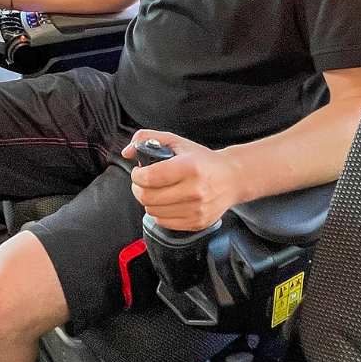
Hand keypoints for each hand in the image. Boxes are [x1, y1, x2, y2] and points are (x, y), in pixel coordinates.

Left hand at [123, 130, 241, 231]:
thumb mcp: (177, 142)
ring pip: (153, 211)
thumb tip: (128, 152)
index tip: (139, 172)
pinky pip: (164, 222)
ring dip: (149, 201)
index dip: (137, 175)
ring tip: (157, 191)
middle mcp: (194, 190)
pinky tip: (167, 202)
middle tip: (143, 183)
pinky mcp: (197, 223)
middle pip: (147, 197)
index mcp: (189, 167)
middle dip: (139, 189)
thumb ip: (148, 138)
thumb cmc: (203, 160)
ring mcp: (196, 209)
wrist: (232, 178)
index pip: (150, 177)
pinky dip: (160, 213)